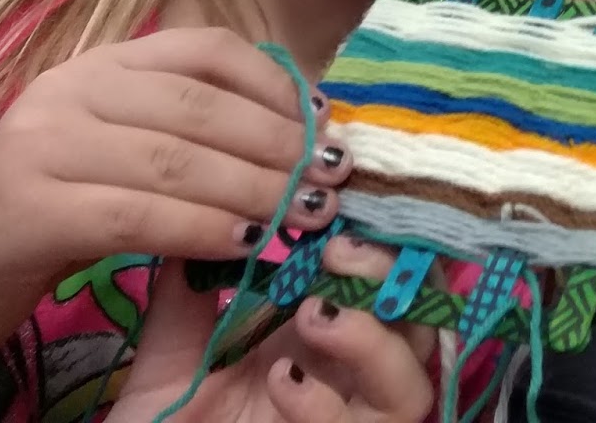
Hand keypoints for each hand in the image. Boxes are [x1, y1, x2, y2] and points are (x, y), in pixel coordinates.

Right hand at [0, 29, 348, 362]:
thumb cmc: (56, 205)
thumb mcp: (125, 149)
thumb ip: (194, 132)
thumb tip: (307, 134)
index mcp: (104, 64)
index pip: (209, 50)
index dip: (278, 85)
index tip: (326, 125)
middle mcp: (72, 89)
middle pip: (203, 108)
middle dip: (281, 145)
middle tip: (331, 182)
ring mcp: (44, 145)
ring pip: (177, 161)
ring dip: (255, 190)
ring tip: (305, 215)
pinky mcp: (29, 208)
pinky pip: (138, 215)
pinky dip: (202, 229)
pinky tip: (244, 246)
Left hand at [109, 239, 434, 422]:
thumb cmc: (174, 419)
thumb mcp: (176, 344)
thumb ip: (192, 287)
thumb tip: (210, 211)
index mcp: (329, 326)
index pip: (388, 271)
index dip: (382, 232)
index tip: (345, 195)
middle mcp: (354, 369)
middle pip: (422, 312)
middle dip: (390, 271)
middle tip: (337, 249)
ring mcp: (355, 415)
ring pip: (413, 375)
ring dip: (371, 335)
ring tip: (313, 314)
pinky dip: (324, 401)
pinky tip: (279, 381)